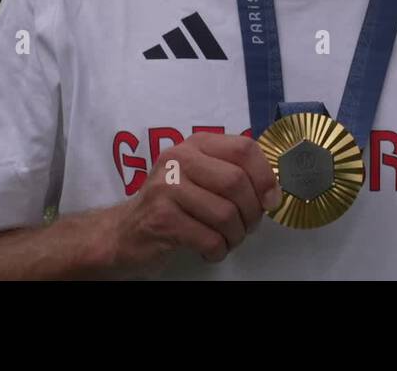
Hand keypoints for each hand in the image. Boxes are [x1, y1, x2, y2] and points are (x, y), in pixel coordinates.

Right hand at [107, 133, 280, 274]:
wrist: (122, 232)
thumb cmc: (172, 205)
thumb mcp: (200, 177)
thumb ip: (232, 173)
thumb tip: (273, 192)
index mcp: (195, 144)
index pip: (244, 148)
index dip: (265, 175)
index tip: (271, 199)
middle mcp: (179, 160)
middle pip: (236, 182)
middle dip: (252, 212)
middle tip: (248, 226)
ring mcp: (166, 189)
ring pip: (225, 214)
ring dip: (236, 235)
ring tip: (228, 240)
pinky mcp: (161, 220)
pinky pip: (209, 239)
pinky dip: (218, 250)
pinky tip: (211, 250)